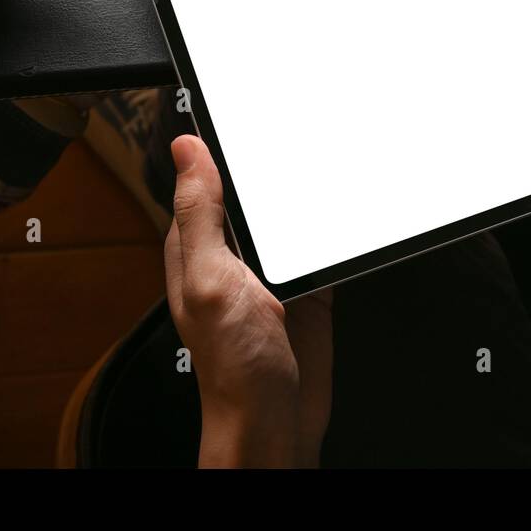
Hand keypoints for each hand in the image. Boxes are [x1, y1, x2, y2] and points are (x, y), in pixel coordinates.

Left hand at [165, 135, 333, 467]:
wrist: (278, 420)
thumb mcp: (212, 279)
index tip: (240, 110)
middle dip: (270, 167)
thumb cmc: (233, 366)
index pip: (202, 180)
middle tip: (296, 127)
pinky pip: (320, 247)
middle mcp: (231, 257)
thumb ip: (200, 214)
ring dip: (305, 198)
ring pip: (288, 216)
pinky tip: (345, 218)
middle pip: (251, 195)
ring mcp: (270, 273)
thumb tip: (186, 150)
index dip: (219, 147)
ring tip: (326, 163)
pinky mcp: (306, 290)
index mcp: (196, 247)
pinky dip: (332, 233)